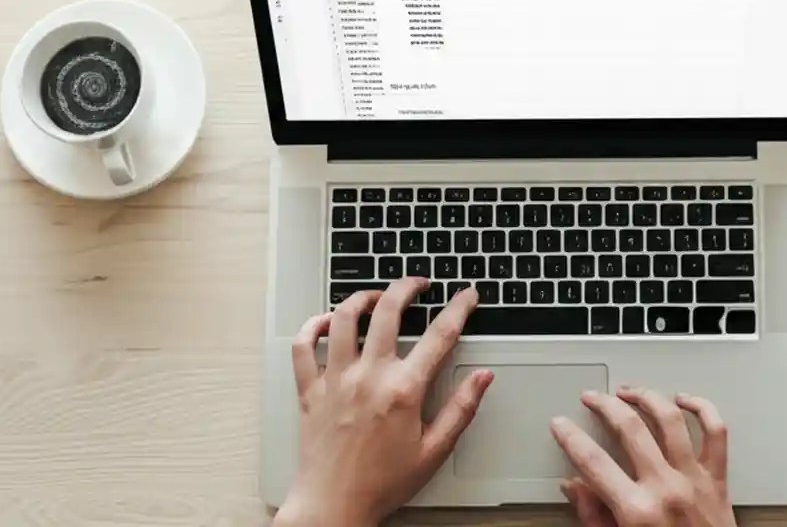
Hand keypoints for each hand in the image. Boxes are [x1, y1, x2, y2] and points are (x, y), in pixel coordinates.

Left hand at [275, 278, 492, 526]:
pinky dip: (312, 326)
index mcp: (403, 390)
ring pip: (343, 318)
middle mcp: (368, 377)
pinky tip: (326, 321)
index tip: (467, 295)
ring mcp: (335, 380)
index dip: (459, 308)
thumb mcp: (435, 451)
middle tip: (419, 282)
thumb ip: (462, 409)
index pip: (440, 336)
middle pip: (388, 310)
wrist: (333, 507)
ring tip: (376, 296)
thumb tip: (483, 378)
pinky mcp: (309, 390)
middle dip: (407, 286)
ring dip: (362, 298)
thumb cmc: (382, 484)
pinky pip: (303, 346)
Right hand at [551, 387, 734, 526]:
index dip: (570, 438)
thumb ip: (593, 516)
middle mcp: (665, 489)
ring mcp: (694, 480)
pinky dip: (702, 409)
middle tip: (591, 397)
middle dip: (604, 405)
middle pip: (629, 428)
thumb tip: (574, 485)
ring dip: (647, 398)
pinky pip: (716, 433)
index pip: (593, 461)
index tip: (560, 425)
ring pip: (670, 420)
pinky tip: (684, 400)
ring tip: (629, 392)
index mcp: (636, 511)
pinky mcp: (717, 479)